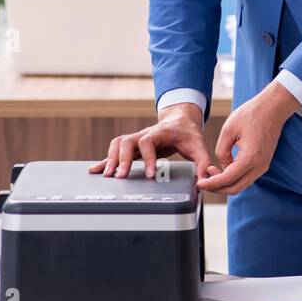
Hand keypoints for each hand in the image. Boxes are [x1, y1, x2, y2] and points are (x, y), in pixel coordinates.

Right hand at [88, 102, 219, 181]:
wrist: (181, 120)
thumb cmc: (188, 134)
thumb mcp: (199, 146)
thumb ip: (203, 163)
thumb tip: (205, 180)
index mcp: (161, 132)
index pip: (148, 141)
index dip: (147, 157)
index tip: (150, 174)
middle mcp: (145, 134)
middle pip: (127, 141)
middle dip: (123, 159)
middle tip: (122, 177)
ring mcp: (137, 139)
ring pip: (118, 143)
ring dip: (112, 158)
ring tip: (109, 176)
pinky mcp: (133, 146)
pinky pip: (115, 150)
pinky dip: (105, 159)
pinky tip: (96, 170)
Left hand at [199, 80, 300, 195]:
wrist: (273, 107)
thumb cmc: (252, 113)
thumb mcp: (228, 130)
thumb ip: (221, 151)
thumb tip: (221, 166)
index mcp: (250, 157)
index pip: (227, 179)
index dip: (210, 184)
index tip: (199, 183)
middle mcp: (259, 166)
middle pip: (235, 189)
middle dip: (217, 188)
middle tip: (203, 181)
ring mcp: (263, 165)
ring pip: (241, 185)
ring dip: (225, 184)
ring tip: (211, 174)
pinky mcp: (263, 162)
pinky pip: (247, 177)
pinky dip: (234, 179)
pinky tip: (223, 170)